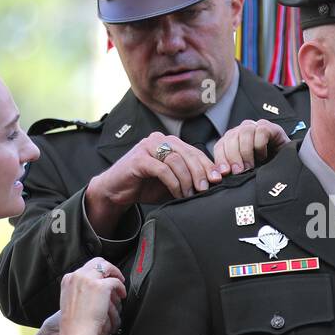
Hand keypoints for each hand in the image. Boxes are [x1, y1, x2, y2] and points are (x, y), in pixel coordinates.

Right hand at [59, 259, 126, 334]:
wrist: (76, 330)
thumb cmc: (74, 321)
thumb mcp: (70, 300)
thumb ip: (78, 290)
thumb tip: (90, 288)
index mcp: (69, 279)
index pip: (85, 268)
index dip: (97, 272)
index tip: (103, 278)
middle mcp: (78, 276)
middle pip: (96, 262)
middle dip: (108, 268)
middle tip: (115, 276)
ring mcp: (89, 279)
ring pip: (107, 267)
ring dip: (116, 274)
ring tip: (120, 282)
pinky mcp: (101, 286)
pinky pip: (116, 281)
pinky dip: (121, 287)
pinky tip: (122, 294)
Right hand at [85, 132, 220, 229]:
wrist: (116, 190)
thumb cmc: (145, 185)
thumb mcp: (172, 182)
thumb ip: (189, 178)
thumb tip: (213, 183)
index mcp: (170, 143)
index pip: (195, 151)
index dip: (208, 165)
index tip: (218, 179)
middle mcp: (160, 139)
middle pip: (188, 154)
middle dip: (200, 172)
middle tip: (205, 189)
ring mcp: (148, 146)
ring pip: (177, 160)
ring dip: (186, 180)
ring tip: (189, 194)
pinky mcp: (139, 158)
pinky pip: (162, 169)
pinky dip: (173, 182)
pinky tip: (177, 193)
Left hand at [212, 118, 290, 175]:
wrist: (286, 165)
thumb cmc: (264, 167)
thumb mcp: (245, 170)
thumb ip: (233, 170)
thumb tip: (220, 176)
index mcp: (233, 141)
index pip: (220, 145)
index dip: (220, 158)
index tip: (224, 172)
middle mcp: (242, 131)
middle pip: (230, 138)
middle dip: (233, 156)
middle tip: (239, 171)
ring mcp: (255, 127)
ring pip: (244, 132)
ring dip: (246, 152)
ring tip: (250, 166)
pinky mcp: (270, 127)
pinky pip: (261, 131)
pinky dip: (260, 145)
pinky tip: (263, 155)